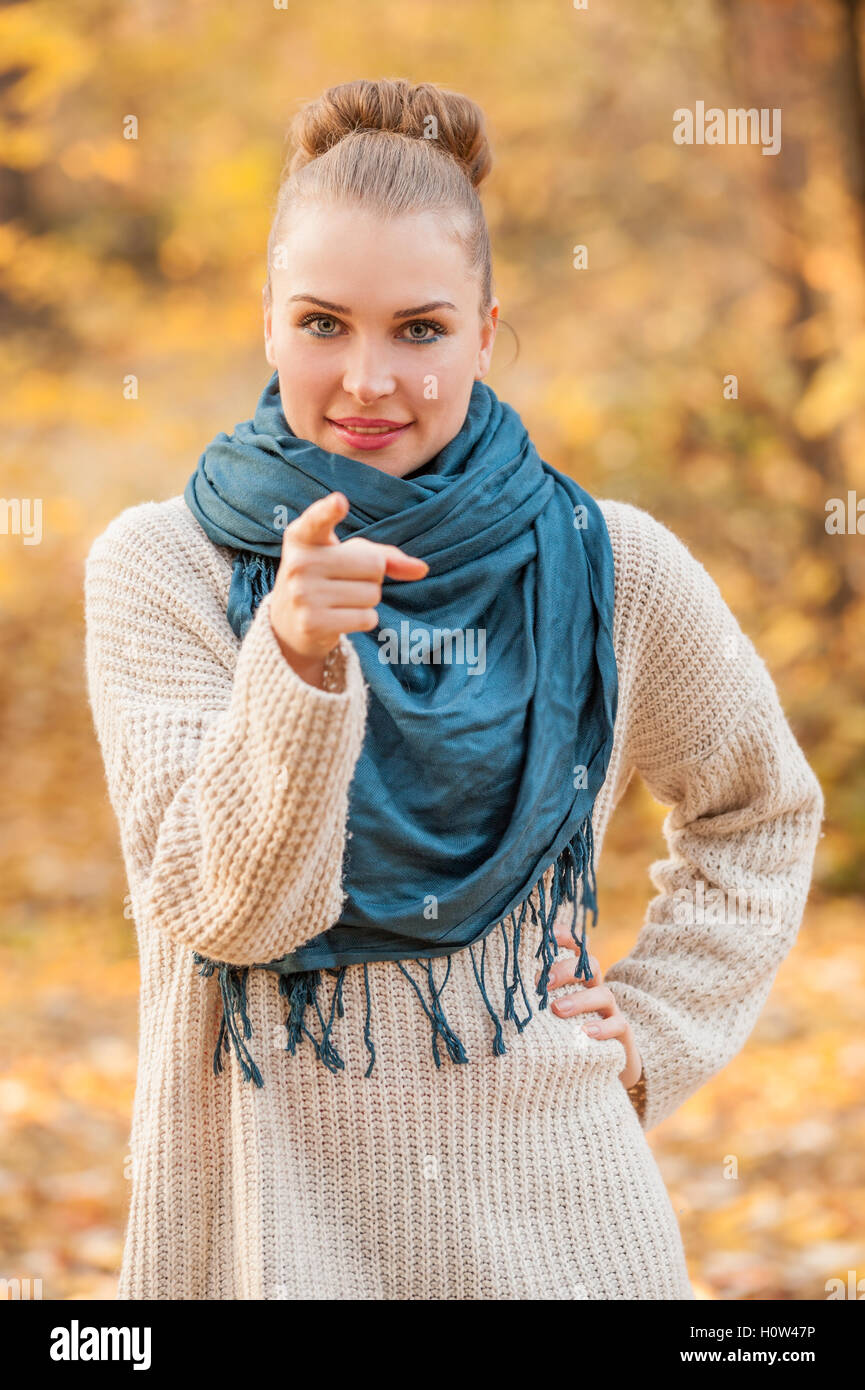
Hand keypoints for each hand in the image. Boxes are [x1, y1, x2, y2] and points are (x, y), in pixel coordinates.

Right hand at [270, 491, 428, 677]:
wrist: (289, 623)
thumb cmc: (327, 578)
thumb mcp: (348, 557)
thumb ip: (384, 556)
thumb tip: (422, 569)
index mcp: (303, 537)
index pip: (317, 520)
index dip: (329, 510)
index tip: (340, 501)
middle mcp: (298, 563)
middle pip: (373, 565)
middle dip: (371, 576)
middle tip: (343, 581)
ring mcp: (302, 594)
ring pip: (372, 594)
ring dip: (366, 600)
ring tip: (339, 600)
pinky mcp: (312, 623)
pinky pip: (367, 618)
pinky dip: (363, 619)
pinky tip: (340, 617)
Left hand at [536, 928, 642, 1089]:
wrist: (594, 1073)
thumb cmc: (562, 1036)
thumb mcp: (546, 1014)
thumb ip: (529, 1000)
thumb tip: (490, 993)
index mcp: (575, 980)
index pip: (574, 948)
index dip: (564, 937)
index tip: (545, 934)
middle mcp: (594, 990)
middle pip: (589, 965)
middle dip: (566, 970)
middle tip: (542, 983)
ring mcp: (609, 1011)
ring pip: (604, 994)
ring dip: (580, 1000)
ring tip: (558, 1010)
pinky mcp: (621, 1033)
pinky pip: (618, 1024)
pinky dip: (602, 1027)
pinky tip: (585, 1033)